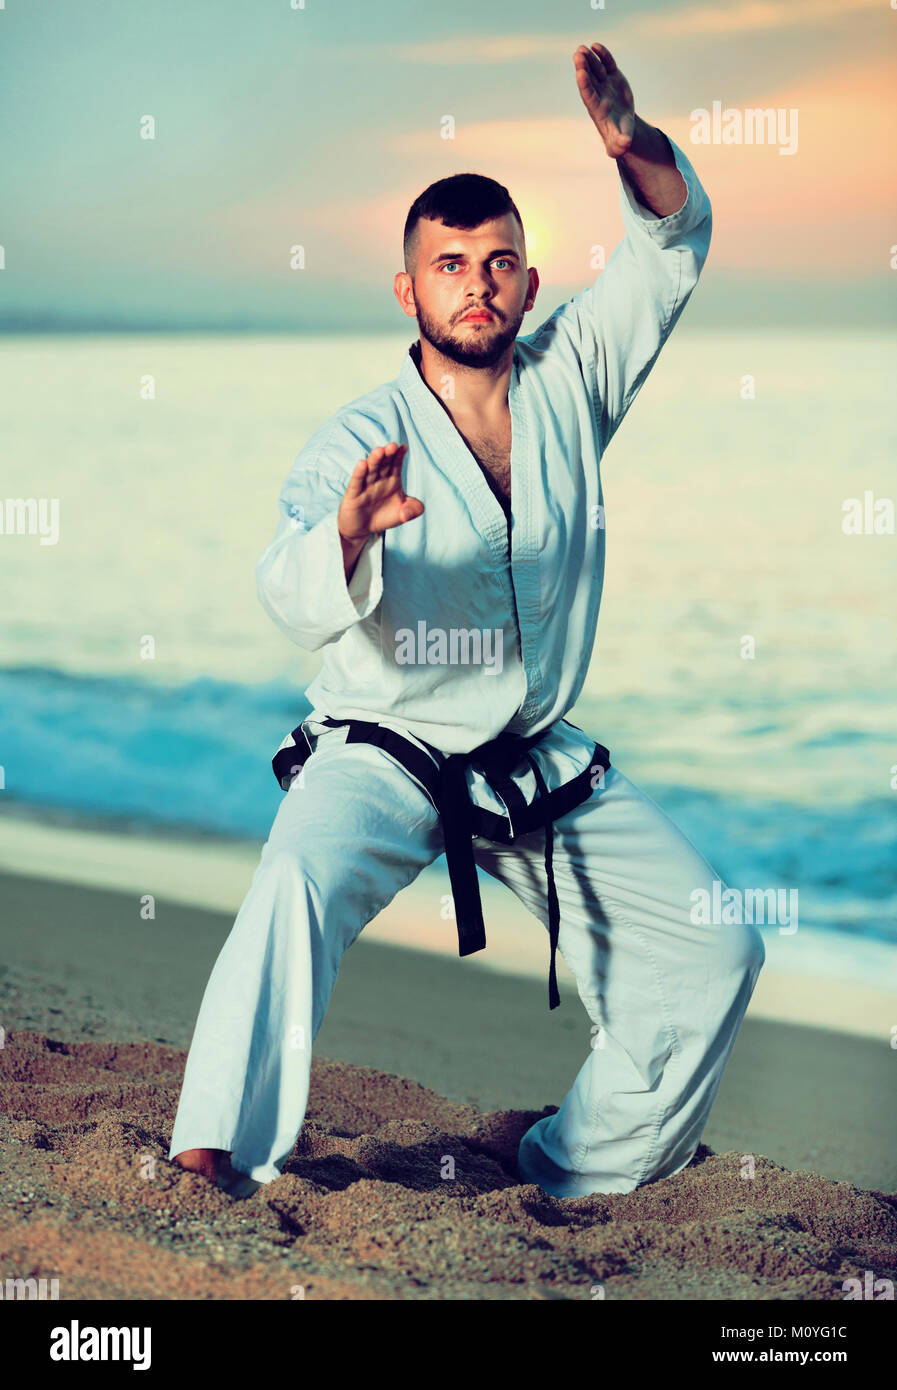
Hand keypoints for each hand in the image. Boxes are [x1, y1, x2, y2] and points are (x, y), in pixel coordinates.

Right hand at [337, 443, 422, 544]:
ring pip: (370, 471)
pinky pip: (356, 483)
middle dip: (388, 455)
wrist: (362, 529)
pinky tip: (362, 464)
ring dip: (374, 460)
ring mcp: (365, 486)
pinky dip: (359, 474)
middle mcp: (378, 480)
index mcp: (392, 479)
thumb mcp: (403, 514)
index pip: (396, 464)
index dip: (399, 456)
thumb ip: (414, 509)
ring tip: (379, 451)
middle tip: (392, 445)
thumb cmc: (384, 516)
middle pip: (383, 464)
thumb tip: (408, 512)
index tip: (404, 447)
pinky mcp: (353, 495)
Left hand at [573, 42, 634, 157]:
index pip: (588, 95)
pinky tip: (596, 46)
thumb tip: (625, 144)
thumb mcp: (620, 145)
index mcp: (597, 109)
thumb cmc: (619, 139)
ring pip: (595, 69)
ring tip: (583, 48)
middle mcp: (598, 95)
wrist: (623, 129)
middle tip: (578, 54)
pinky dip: (602, 55)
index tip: (580, 73)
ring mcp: (605, 85)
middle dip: (583, 67)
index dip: (584, 84)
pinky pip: (607, 64)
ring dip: (589, 59)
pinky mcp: (613, 78)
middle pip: (588, 79)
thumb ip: (620, 144)